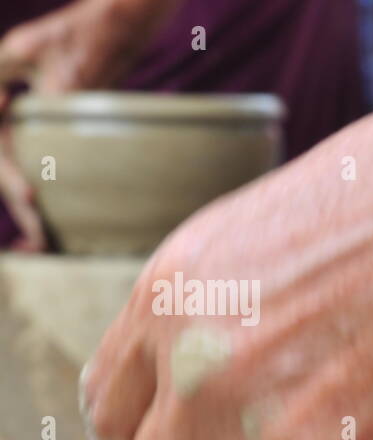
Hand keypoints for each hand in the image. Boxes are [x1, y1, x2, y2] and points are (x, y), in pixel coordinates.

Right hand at [0, 0, 176, 249]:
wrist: (118, 23)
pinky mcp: (41, 119)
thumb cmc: (94, 37)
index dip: (7, 171)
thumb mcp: (72, 73)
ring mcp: (19, 106)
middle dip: (15, 196)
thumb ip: (53, 103)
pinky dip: (37, 185)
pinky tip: (44, 217)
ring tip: (41, 240)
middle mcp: (1, 91)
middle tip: (39, 234)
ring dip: (22, 199)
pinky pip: (31, 156)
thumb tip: (44, 149)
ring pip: (10, 160)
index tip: (30, 199)